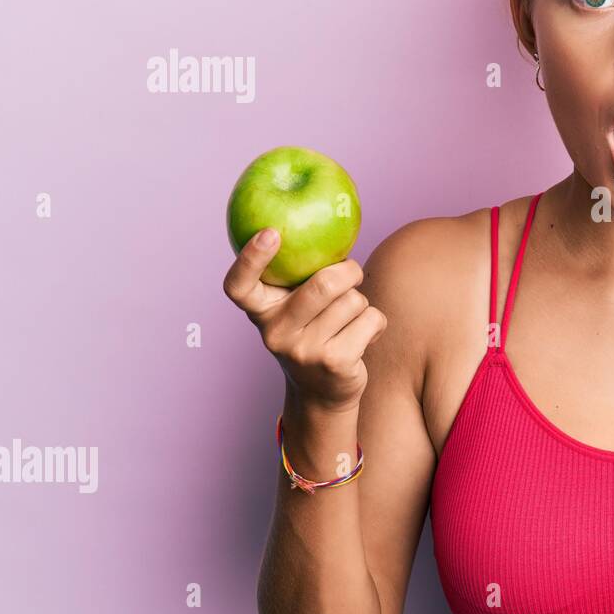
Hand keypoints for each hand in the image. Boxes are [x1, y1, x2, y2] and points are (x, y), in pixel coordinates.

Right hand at [222, 227, 387, 414]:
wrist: (321, 394)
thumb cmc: (313, 331)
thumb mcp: (295, 307)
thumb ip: (300, 275)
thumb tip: (329, 219)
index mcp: (260, 311)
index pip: (238, 286)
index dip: (250, 258)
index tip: (270, 233)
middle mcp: (274, 332)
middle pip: (323, 285)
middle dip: (349, 272)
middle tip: (351, 274)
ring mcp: (303, 350)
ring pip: (353, 301)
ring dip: (361, 302)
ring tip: (348, 319)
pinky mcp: (334, 363)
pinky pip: (371, 319)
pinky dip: (375, 322)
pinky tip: (362, 337)